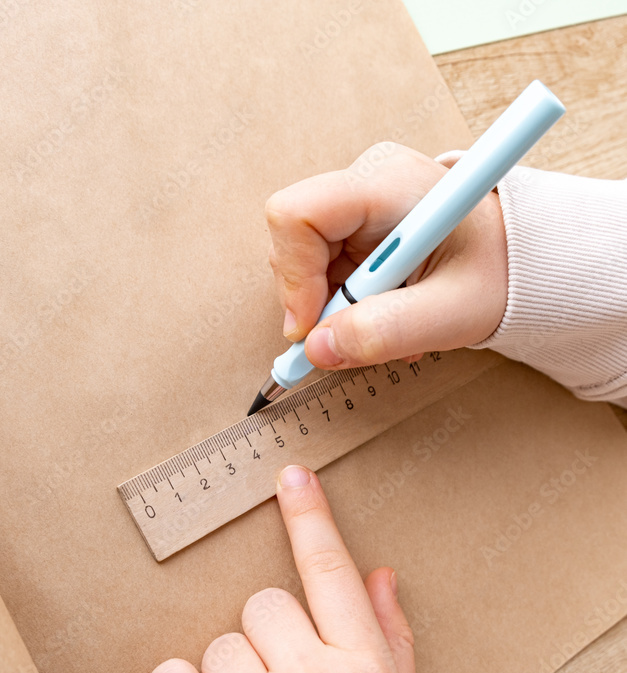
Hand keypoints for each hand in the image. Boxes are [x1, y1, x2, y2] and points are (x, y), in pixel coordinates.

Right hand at [265, 142, 507, 368]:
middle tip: (355, 336)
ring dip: (333, 309)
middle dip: (315, 300)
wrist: (519, 262)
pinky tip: (384, 313)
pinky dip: (343, 305)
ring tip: (387, 324)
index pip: (298, 214)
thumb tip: (318, 349)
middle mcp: (364, 183)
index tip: (312, 327)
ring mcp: (357, 204)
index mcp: (389, 185)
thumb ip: (386, 331)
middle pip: (294, 242)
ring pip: (303, 263)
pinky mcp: (356, 227)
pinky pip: (321, 271)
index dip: (293, 275)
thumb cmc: (498, 274)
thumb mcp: (452, 313)